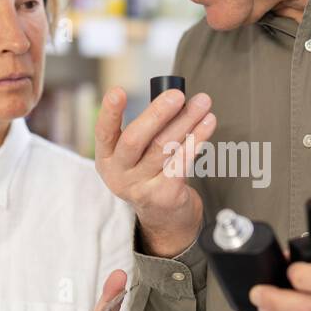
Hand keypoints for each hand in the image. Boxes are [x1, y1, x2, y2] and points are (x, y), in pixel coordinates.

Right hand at [94, 85, 215, 257]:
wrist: (164, 218)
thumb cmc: (151, 174)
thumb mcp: (136, 156)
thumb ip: (146, 131)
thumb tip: (175, 98)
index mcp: (107, 158)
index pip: (104, 132)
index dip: (110, 112)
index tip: (118, 91)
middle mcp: (119, 174)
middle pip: (135, 139)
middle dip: (158, 113)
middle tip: (178, 94)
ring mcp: (140, 187)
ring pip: (164, 147)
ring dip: (186, 121)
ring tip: (203, 103)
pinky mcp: (165, 196)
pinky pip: (182, 163)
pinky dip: (196, 141)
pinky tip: (207, 125)